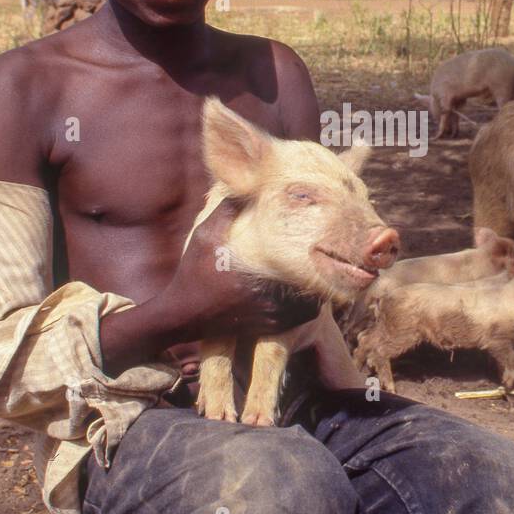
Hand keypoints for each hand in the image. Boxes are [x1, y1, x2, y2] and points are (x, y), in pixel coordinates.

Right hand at [175, 198, 320, 341]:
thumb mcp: (205, 236)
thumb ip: (225, 210)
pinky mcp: (268, 329)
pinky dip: (307, 308)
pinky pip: (299, 320)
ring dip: (318, 293)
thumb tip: (246, 184)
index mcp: (258, 277)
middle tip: (331, 258)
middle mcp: (269, 301)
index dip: (320, 259)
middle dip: (324, 275)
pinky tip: (308, 294)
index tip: (326, 245)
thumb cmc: (193, 272)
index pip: (303, 272)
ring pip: (310, 309)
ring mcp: (270, 318)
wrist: (181, 314)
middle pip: (313, 291)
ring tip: (324, 274)